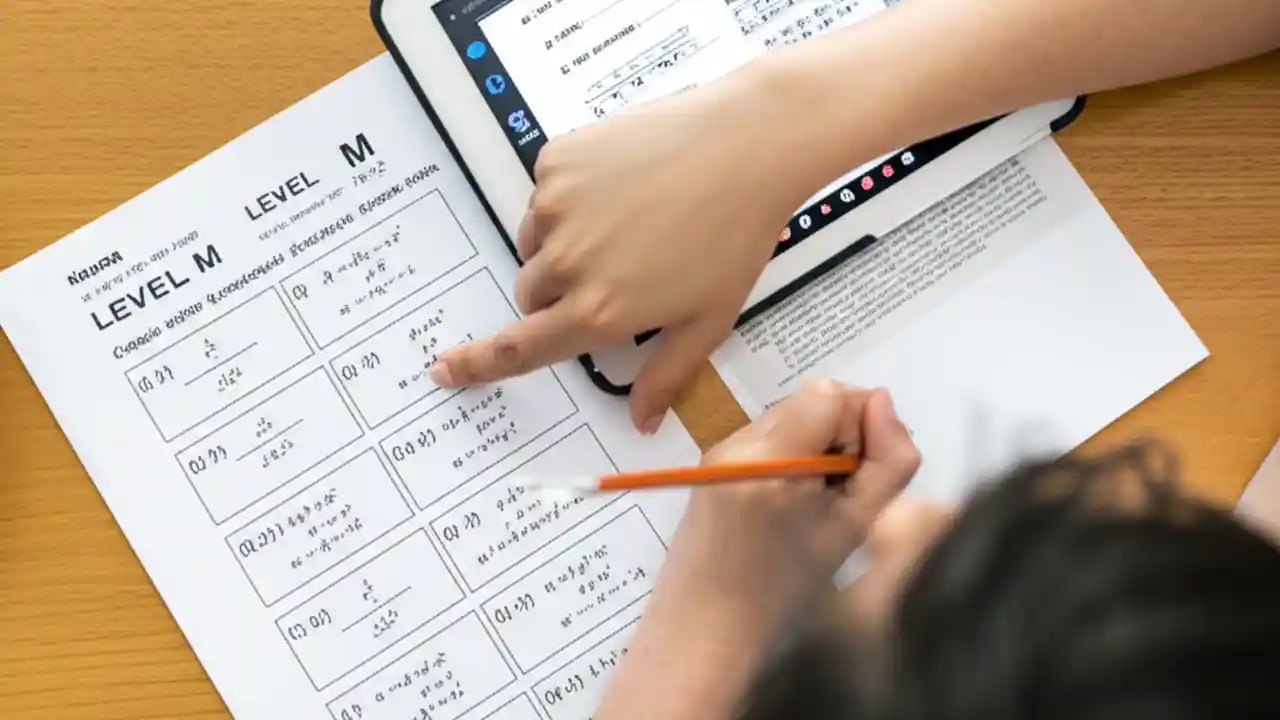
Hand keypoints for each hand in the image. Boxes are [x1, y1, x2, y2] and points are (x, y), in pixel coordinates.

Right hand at [429, 68, 819, 431]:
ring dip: (563, 244)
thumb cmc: (735, 237)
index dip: (477, 364)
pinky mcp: (556, 160)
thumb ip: (666, 376)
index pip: (519, 348)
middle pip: (532, 293)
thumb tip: (641, 421)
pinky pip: (545, 193)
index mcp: (598, 311)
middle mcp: (567, 263)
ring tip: (627, 222)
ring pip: (536, 242)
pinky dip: (570, 197)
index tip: (444, 369)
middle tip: (615, 273)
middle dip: (558, 294)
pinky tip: (622, 186)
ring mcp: (556, 207)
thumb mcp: (708, 320)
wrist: (745, 145)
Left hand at [667, 380, 921, 626]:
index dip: (856, 423)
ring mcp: (720, 448)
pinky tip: (784, 505)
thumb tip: (883, 402)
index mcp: (773, 460)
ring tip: (809, 503)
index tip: (854, 472)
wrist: (707, 623)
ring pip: (791, 417)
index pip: (829, 393)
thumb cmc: (785, 588)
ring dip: (814, 447)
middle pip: (810, 401)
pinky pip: (767, 438)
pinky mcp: (712, 460)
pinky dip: (788, 459)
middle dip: (837, 437)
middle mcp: (739, 443)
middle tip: (836, 495)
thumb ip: (887, 462)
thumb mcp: (854, 528)